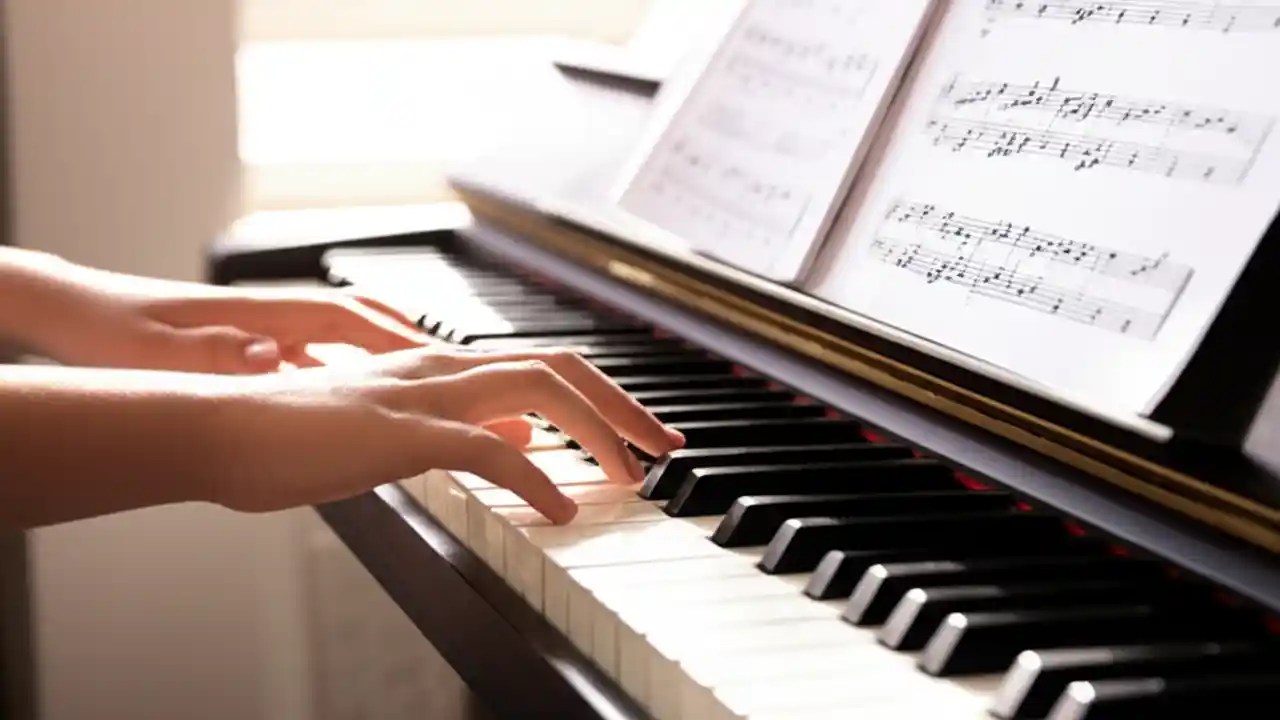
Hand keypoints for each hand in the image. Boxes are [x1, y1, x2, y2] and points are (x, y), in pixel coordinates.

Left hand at [2, 249, 427, 372]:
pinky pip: (315, 361)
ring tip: (425, 383)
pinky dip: (346, 375)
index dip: (397, 337)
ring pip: (341, 344)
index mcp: (259, 314)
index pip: (348, 318)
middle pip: (360, 324)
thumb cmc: (111, 330)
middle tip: (456, 365)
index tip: (440, 357)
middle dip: (410, 341)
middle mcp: (270, 318)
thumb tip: (270, 358)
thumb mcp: (159, 352)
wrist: (74, 314)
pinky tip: (355, 401)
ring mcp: (262, 332)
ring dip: (384, 359)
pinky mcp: (249, 349)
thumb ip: (216, 354)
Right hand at [217, 350, 685, 523]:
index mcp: (444, 369)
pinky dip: (534, 478)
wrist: (223, 428)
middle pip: (562, 365)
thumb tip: (524, 435)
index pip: (546, 365)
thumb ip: (462, 426)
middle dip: (625, 405)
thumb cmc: (298, 436)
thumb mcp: (398, 428)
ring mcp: (424, 397)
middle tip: (665, 448)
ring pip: (539, 390)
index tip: (642, 432)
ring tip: (631, 477)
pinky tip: (558, 511)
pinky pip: (488, 450)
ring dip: (598, 432)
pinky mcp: (400, 434)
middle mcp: (444, 370)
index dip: (604, 394)